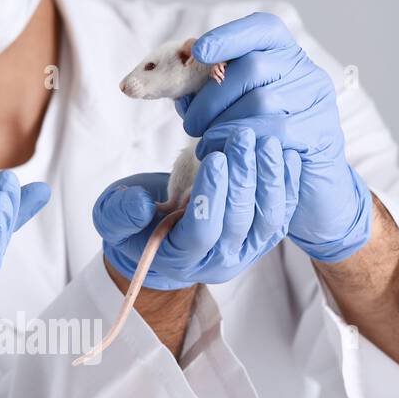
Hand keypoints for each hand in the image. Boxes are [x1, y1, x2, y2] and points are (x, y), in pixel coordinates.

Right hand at [93, 129, 299, 289]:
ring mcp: (244, 251)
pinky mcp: (261, 238)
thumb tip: (141, 203)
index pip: (201, 232)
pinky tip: (285, 155)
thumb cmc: (132, 223)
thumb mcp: (111, 219)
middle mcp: (218, 261)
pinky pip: (283, 214)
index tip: (213, 158)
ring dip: (269, 178)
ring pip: (268, 218)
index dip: (210, 196)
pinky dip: (287, 184)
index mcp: (179, 258)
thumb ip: (120, 214)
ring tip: (264, 141)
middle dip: (242, 177)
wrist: (157, 235)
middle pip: (238, 222)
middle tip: (241, 136)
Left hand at [175, 13, 371, 262]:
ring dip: (220, 124)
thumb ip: (201, 84)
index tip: (198, 51)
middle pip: (252, 67)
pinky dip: (238, 142)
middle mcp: (304, 70)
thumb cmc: (253, 133)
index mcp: (281, 53)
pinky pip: (274, 133)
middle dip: (210, 97)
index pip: (261, 28)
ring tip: (203, 142)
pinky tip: (221, 153)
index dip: (227, 36)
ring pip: (260, 101)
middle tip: (190, 124)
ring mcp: (317, 101)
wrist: (300, 178)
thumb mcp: (225, 102)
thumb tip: (176, 67)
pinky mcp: (320, 133)